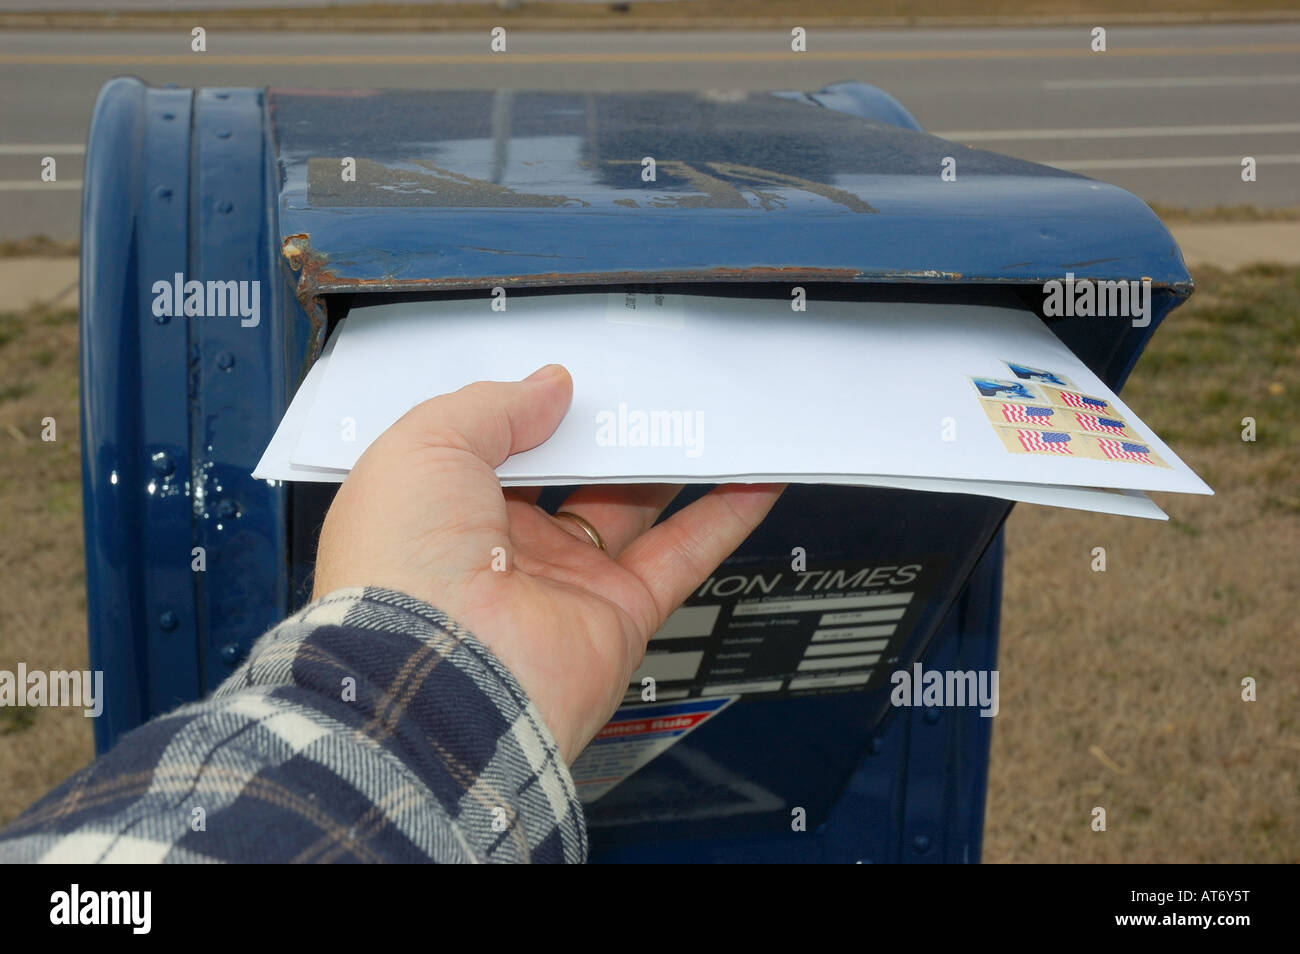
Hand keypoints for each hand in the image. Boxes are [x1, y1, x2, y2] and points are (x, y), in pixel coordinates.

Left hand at [312, 364, 783, 762]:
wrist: (440, 678)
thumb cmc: (403, 568)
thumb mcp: (426, 445)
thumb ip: (493, 406)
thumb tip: (549, 387)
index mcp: (441, 510)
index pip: (492, 446)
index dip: (528, 407)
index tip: (568, 373)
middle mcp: (502, 549)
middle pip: (571, 473)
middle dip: (604, 429)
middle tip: (643, 383)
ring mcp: (563, 583)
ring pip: (633, 507)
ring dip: (670, 462)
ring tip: (705, 411)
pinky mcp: (617, 614)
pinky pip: (682, 556)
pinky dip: (724, 515)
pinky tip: (751, 474)